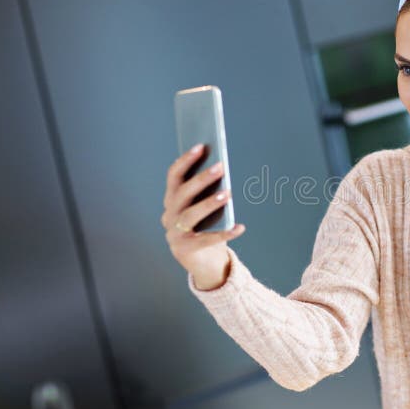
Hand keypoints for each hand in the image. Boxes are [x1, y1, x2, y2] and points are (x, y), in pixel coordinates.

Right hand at [160, 144, 244, 286]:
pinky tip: (240, 227)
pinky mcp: (185, 251)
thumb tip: (221, 170)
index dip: (185, 161)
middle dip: (201, 178)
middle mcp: (169, 216)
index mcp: (172, 201)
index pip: (174, 176)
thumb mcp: (204, 208)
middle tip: (220, 166)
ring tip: (228, 193)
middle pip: (182, 193)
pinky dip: (225, 233)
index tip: (201, 146)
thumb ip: (208, 193)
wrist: (203, 262)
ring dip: (209, 203)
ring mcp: (174, 234)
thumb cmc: (207, 228)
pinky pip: (207, 240)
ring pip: (191, 215)